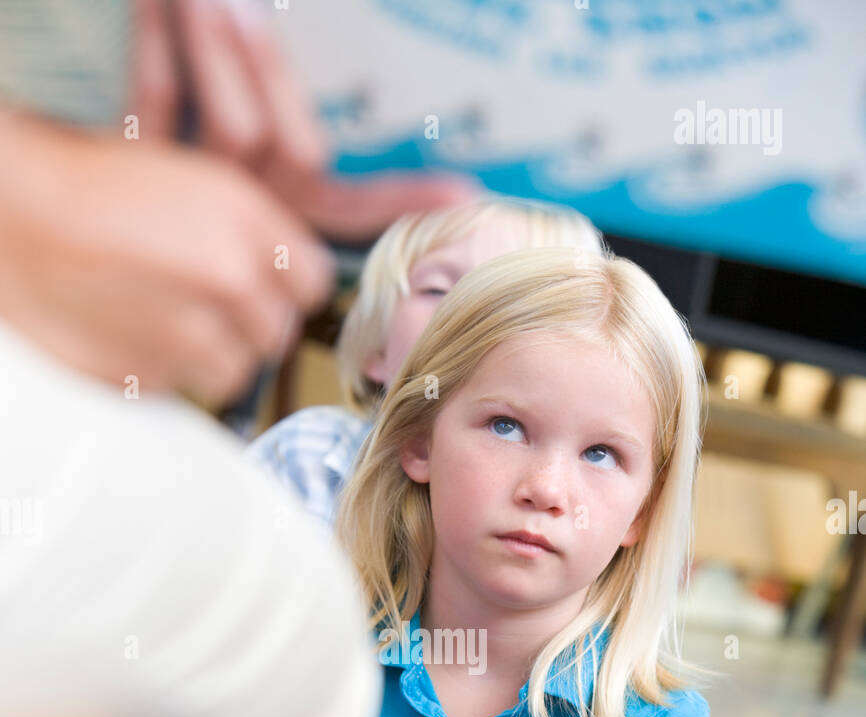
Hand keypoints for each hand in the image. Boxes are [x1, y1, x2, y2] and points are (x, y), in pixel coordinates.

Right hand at [0, 110, 333, 401]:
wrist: (16, 218)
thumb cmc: (90, 191)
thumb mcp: (191, 182)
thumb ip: (250, 230)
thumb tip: (284, 274)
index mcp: (244, 221)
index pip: (312, 283)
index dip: (286, 288)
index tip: (267, 291)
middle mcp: (228, 279)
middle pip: (277, 334)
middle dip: (249, 326)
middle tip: (207, 308)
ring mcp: (191, 333)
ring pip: (236, 372)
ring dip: (212, 357)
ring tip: (168, 323)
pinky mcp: (151, 375)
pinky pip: (182, 388)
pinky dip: (166, 371)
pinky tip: (135, 333)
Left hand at [132, 0, 483, 241]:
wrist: (88, 218)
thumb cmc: (187, 157)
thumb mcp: (259, 145)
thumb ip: (288, 122)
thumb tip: (332, 88)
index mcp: (287, 214)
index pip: (355, 209)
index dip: (406, 199)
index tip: (464, 192)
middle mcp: (253, 211)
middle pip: (288, 152)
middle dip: (270, 73)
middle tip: (244, 7)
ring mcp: (202, 195)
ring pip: (232, 130)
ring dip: (222, 53)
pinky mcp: (144, 173)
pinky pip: (156, 108)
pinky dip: (156, 49)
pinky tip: (154, 4)